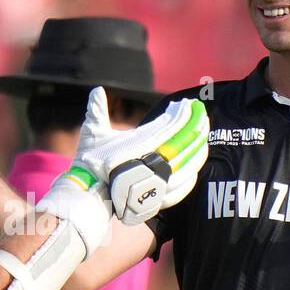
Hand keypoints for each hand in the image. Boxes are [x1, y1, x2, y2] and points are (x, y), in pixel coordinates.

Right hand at [53, 88, 208, 225]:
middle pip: (183, 142)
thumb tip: (96, 90)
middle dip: (196, 126)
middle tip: (203, 114)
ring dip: (198, 148)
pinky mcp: (158, 199)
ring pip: (187, 164)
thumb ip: (97, 111)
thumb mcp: (92, 133)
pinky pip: (182, 188)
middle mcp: (152, 161)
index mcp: (140, 143)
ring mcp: (158, 182)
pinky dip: (191, 176)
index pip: (170, 125)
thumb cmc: (90, 163)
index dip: (182, 114)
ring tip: (203, 136)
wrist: (86, 194)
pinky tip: (195, 167)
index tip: (189, 105)